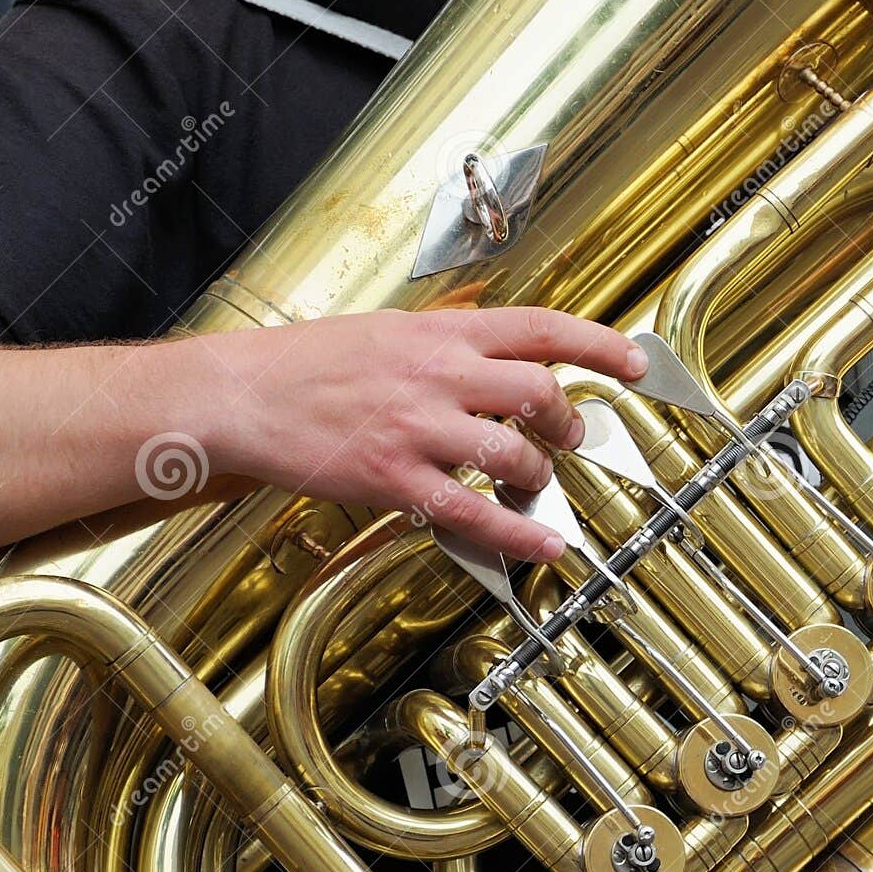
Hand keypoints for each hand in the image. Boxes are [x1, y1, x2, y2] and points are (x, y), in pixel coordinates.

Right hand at [200, 307, 645, 560]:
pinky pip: (473, 513)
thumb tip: (497, 359)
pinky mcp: (394, 480)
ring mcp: (417, 429)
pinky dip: (519, 534)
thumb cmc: (306, 364)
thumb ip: (446, 346)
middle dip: (569, 420)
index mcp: (439, 333)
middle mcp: (436, 375)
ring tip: (536, 482)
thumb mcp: (387, 332)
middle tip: (570, 434)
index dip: (599, 344)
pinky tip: (543, 544)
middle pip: (539, 392)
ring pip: (513, 454)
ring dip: (540, 474)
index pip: (541, 327)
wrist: (241, 394)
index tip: (632, 361)